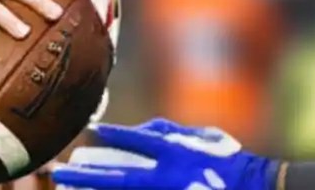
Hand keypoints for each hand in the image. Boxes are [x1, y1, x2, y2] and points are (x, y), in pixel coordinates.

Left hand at [52, 119, 278, 189]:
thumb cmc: (228, 162)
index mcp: (178, 153)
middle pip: (118, 176)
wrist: (255, 189)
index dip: (114, 136)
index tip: (90, 132)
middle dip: (86, 174)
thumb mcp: (204, 138)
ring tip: (65, 188)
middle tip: (59, 170)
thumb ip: (171, 132)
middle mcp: (168, 177)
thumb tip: (141, 129)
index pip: (139, 142)